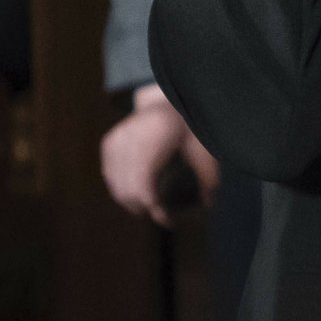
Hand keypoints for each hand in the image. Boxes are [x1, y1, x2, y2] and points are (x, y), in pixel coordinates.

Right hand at [100, 85, 220, 227]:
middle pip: (128, 189)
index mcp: (160, 132)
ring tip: (152, 206)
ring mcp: (118, 137)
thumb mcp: (206, 147)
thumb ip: (209, 177)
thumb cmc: (193, 125)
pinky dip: (122, 188)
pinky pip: (111, 176)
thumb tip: (210, 206)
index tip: (169, 221)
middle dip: (145, 208)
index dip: (156, 209)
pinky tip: (137, 193)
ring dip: (132, 202)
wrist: (171, 100)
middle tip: (163, 215)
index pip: (145, 185)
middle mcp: (133, 133)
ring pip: (117, 185)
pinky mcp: (109, 142)